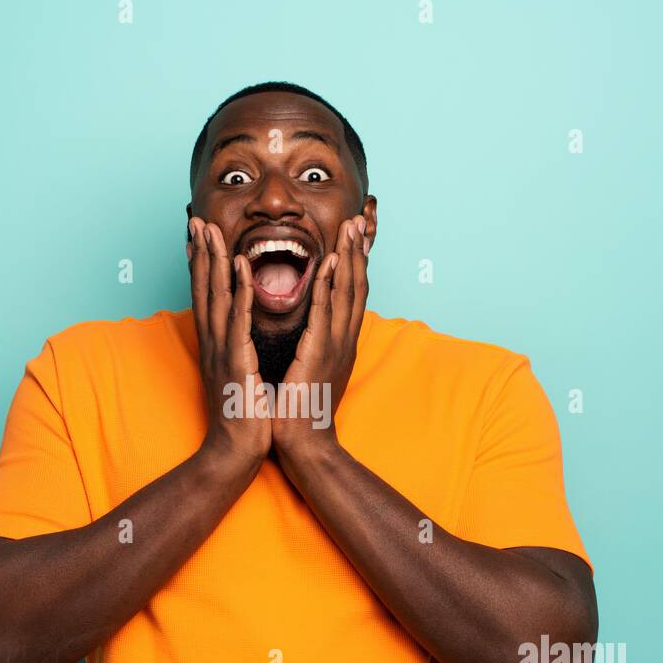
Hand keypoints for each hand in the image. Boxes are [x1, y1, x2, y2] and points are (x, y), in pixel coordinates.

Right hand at [188, 217, 270, 474]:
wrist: (236, 451)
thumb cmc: (242, 418)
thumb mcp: (237, 377)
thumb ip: (236, 353)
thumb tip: (238, 337)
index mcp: (216, 346)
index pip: (206, 297)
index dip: (202, 265)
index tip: (200, 237)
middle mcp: (213, 344)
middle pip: (204, 290)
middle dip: (201, 253)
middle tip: (197, 220)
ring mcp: (222, 351)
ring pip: (216, 297)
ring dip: (213, 262)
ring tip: (212, 231)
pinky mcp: (236, 362)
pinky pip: (237, 321)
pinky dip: (238, 292)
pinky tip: (239, 268)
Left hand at [271, 214, 368, 460]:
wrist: (303, 442)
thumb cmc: (301, 409)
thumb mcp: (311, 368)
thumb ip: (315, 345)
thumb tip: (313, 329)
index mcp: (339, 342)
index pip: (351, 294)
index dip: (355, 263)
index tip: (355, 235)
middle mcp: (343, 340)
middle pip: (356, 286)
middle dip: (359, 252)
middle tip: (360, 219)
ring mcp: (334, 346)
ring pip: (346, 293)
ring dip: (349, 257)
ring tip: (350, 228)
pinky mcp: (318, 355)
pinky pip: (324, 313)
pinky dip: (327, 285)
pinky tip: (329, 262)